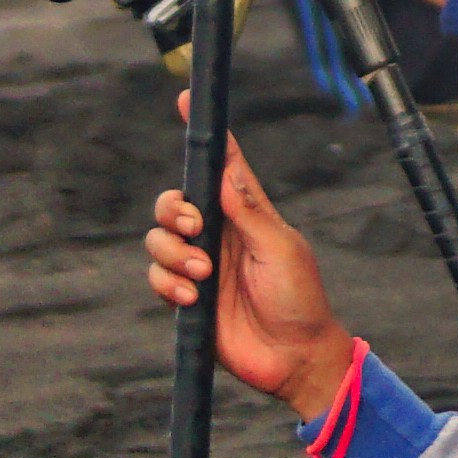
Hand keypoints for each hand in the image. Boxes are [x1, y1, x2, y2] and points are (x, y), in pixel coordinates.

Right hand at [144, 116, 351, 416]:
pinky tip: (190, 298)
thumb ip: (249, 213)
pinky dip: (166, 283)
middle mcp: (219, 235)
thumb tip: (225, 172)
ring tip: (203, 274)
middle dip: (173, 209)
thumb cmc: (300, 300)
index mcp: (247, 215)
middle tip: (196, 227)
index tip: (184, 99)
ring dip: (173, 253)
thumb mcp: (281, 250)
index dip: (205, 136)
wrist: (293, 358)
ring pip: (158, 239)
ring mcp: (200, 266)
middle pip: (173, 202)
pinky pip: (157, 277)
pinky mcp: (186, 299)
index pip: (222, 166)